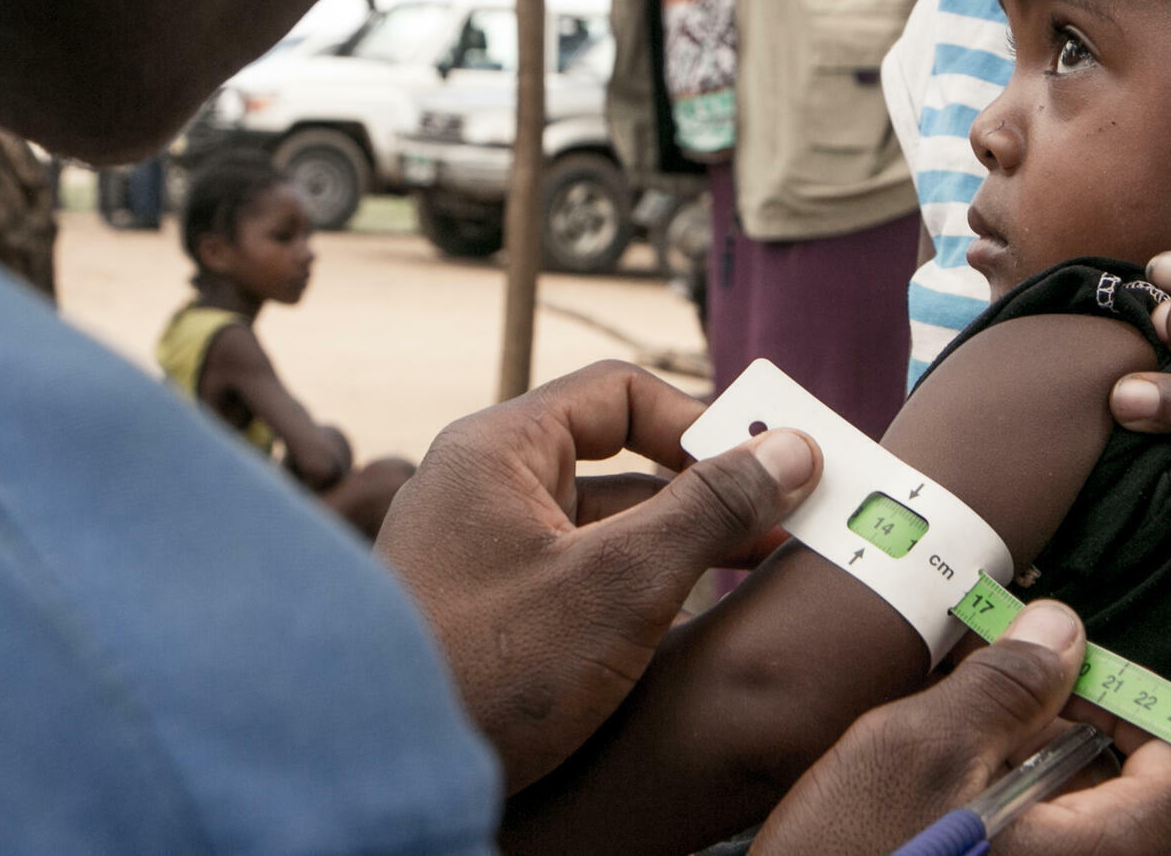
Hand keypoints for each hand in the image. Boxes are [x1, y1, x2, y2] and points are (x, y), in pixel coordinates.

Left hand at [377, 360, 819, 791]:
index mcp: (497, 450)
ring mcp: (481, 550)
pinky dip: (638, 579)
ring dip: (678, 537)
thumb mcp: (621, 584)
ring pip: (602, 520)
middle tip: (782, 516)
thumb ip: (711, 509)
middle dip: (703, 486)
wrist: (377, 776)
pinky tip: (688, 611)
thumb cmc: (485, 673)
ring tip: (755, 565)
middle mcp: (484, 487)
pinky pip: (579, 570)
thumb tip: (793, 450)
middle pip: (617, 457)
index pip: (620, 395)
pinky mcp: (488, 608)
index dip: (700, 423)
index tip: (765, 467)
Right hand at [753, 602, 1170, 855]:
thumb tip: (1061, 632)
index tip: (1076, 667)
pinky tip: (943, 764)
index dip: (1142, 704)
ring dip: (1028, 746)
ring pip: (1076, 806)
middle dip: (1070, 714)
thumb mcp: (921, 751)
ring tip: (957, 711)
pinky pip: (1035, 832)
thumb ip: (1005, 685)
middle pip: (1133, 785)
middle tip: (999, 672)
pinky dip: (1002, 785)